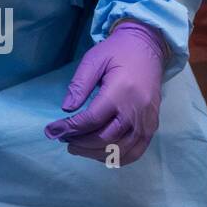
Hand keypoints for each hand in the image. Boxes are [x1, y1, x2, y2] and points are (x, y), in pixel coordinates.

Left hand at [44, 20, 165, 165]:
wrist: (147, 48)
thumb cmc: (117, 52)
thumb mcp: (93, 60)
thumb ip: (79, 84)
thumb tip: (66, 108)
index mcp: (120, 92)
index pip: (92, 119)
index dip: (71, 128)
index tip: (53, 131)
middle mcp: (136, 110)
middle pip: (106, 138)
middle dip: (80, 143)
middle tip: (64, 140)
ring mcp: (147, 121)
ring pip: (121, 149)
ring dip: (96, 153)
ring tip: (77, 148)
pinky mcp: (153, 125)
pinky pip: (137, 151)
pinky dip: (118, 158)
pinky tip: (100, 154)